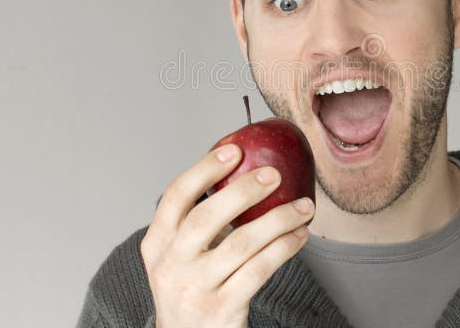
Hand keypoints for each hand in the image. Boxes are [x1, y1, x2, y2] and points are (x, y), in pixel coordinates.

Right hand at [140, 144, 314, 327]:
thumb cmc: (192, 285)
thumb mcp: (181, 253)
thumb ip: (200, 219)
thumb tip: (245, 169)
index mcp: (157, 242)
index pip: (175, 195)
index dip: (204, 169)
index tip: (234, 150)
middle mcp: (170, 264)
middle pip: (206, 217)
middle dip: (243, 190)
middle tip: (274, 174)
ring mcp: (195, 288)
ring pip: (241, 244)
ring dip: (277, 219)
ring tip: (302, 207)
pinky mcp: (222, 308)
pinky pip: (259, 270)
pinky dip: (283, 248)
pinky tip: (298, 236)